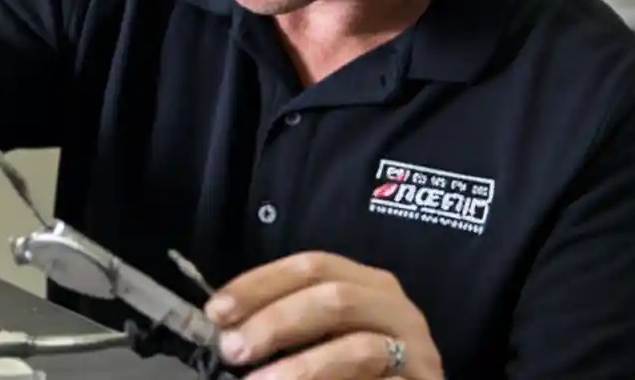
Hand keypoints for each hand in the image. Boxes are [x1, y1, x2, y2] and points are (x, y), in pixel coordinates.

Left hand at [204, 252, 442, 379]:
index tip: (216, 312)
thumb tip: (223, 326)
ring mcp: (417, 354)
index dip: (260, 284)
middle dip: (276, 322)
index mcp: (368, 284)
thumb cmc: (357, 367)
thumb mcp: (325, 334)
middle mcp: (397, 310)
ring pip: (358, 349)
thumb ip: (286, 323)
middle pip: (335, 299)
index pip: (312, 266)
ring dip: (300, 369)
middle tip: (232, 349)